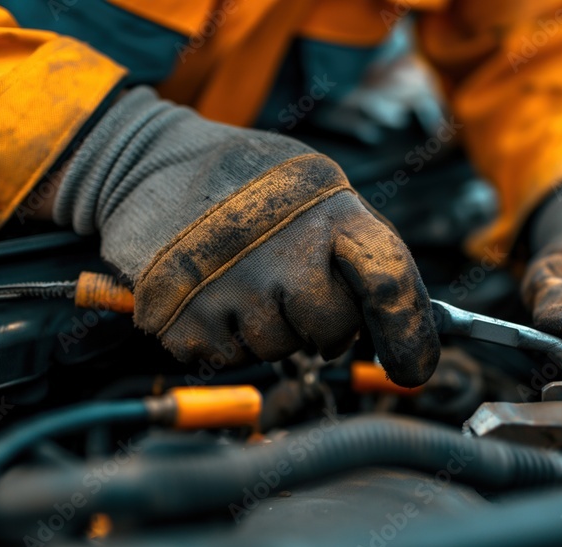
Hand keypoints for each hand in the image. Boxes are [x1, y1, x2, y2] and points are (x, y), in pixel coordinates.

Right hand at [52, 87, 438, 386]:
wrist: (147, 163)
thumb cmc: (246, 181)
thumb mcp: (316, 189)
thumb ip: (358, 250)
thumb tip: (409, 326)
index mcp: (328, 209)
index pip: (390, 281)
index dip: (411, 334)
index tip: (414, 369)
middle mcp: (281, 249)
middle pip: (331, 329)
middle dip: (321, 322)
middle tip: (292, 286)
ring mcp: (230, 288)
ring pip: (278, 350)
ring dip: (268, 328)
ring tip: (242, 276)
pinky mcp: (185, 321)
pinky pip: (230, 358)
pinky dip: (224, 337)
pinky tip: (212, 291)